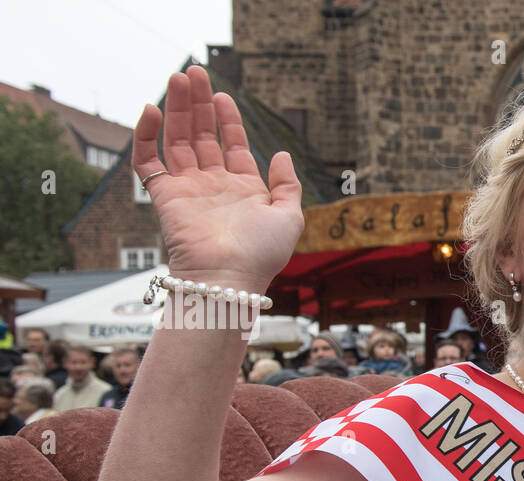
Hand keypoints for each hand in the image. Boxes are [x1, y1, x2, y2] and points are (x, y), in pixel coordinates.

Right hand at [132, 66, 303, 291]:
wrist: (229, 276)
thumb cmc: (261, 253)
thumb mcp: (289, 217)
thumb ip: (287, 185)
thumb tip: (282, 154)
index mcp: (243, 189)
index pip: (231, 145)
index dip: (227, 119)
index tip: (223, 95)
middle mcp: (214, 185)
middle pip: (202, 135)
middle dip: (199, 104)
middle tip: (194, 72)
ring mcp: (188, 189)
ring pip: (178, 139)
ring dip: (177, 108)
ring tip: (178, 77)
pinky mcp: (164, 195)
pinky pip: (148, 160)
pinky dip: (146, 135)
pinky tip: (152, 110)